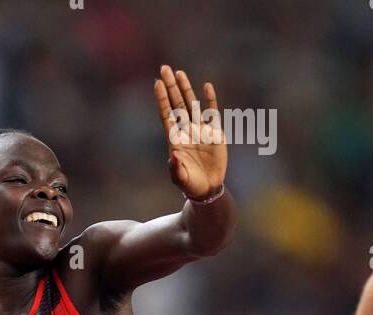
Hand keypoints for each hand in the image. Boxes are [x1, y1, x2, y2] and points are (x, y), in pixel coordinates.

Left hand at [154, 65, 226, 199]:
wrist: (207, 189)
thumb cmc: (190, 185)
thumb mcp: (180, 178)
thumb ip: (175, 168)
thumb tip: (172, 155)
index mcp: (175, 139)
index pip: (167, 114)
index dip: (162, 99)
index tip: (157, 83)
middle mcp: (186, 130)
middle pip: (177, 104)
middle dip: (171, 86)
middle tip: (165, 68)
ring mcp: (200, 129)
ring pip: (191, 104)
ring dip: (186, 88)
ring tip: (179, 73)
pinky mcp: (215, 132)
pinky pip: (212, 112)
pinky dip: (210, 99)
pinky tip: (206, 86)